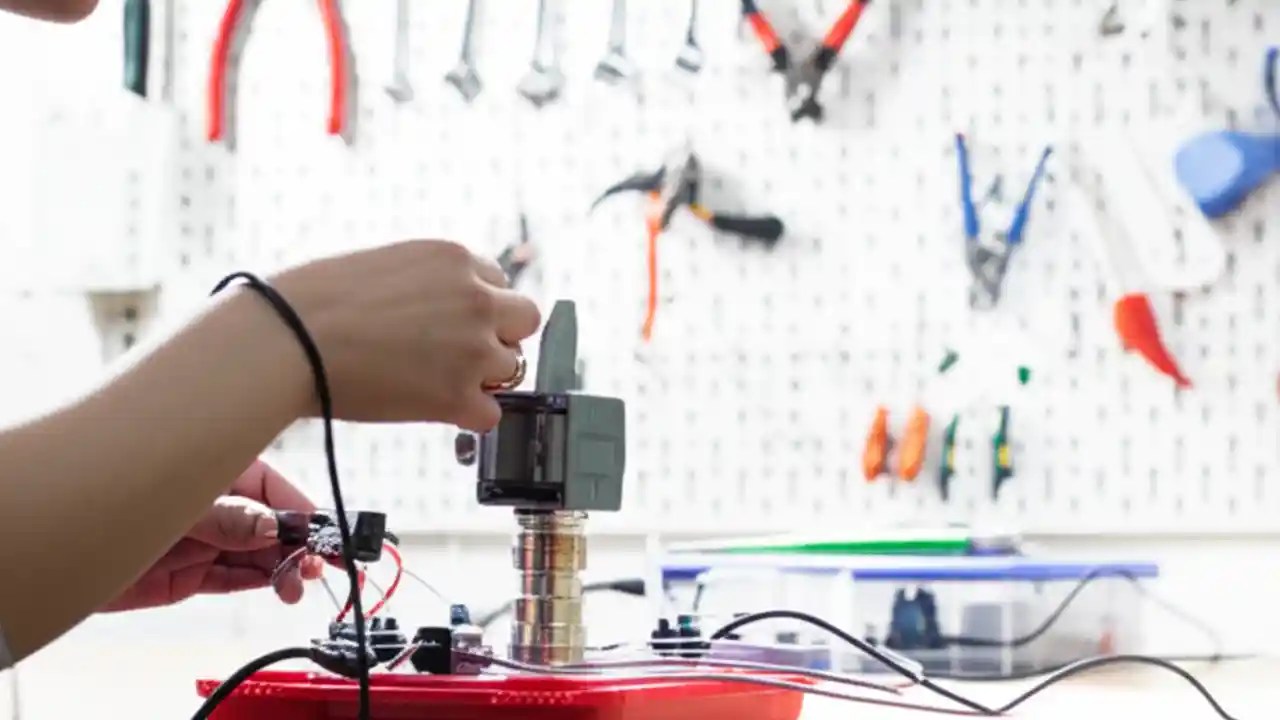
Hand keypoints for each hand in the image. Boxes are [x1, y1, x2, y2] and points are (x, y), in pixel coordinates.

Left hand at [101, 460, 324, 611]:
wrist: (57, 548)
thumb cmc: (110, 498)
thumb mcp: (176, 505)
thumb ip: (227, 519)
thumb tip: (272, 527)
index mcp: (215, 467)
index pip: (272, 487)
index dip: (301, 509)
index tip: (325, 531)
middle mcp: (213, 502)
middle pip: (269, 522)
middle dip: (296, 543)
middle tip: (316, 566)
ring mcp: (202, 538)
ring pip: (255, 553)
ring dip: (280, 567)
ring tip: (295, 585)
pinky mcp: (188, 574)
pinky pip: (232, 576)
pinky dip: (256, 581)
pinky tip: (275, 583)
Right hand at [270, 240, 541, 430]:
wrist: (287, 339)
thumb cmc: (314, 300)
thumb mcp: (386, 263)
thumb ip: (428, 281)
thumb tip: (439, 305)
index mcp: (455, 258)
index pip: (498, 283)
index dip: (477, 307)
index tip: (452, 322)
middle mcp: (477, 299)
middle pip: (523, 320)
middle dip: (498, 335)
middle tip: (459, 352)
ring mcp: (473, 349)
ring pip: (512, 368)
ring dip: (482, 377)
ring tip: (434, 380)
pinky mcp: (458, 396)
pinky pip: (491, 413)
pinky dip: (468, 416)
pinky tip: (435, 408)